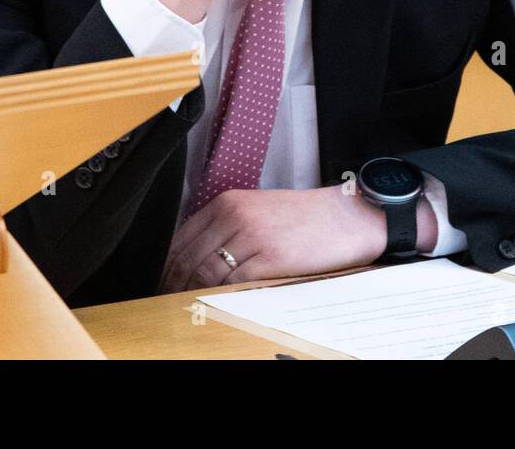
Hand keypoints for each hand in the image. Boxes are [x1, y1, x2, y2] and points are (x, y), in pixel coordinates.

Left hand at [160, 185, 437, 291]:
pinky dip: (219, 297)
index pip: (181, 239)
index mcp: (229, 203)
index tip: (164, 285)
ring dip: (193, 295)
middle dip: (174, 285)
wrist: (350, 217)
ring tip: (190, 312)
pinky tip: (217, 307)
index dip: (167, 268)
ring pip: (205, 273)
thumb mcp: (260, 211)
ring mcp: (251, 236)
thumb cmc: (307, 218)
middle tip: (169, 305)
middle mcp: (235, 215)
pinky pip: (232, 283)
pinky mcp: (269, 257)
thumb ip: (228, 228)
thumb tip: (196, 259)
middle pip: (187, 258)